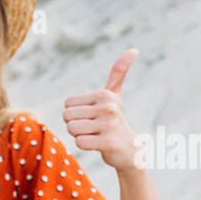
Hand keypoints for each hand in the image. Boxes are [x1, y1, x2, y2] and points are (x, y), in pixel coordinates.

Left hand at [62, 48, 142, 172]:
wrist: (130, 150)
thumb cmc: (115, 121)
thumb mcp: (115, 96)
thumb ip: (118, 73)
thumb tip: (133, 49)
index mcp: (105, 95)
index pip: (67, 104)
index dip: (76, 113)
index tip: (92, 117)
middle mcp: (108, 107)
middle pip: (67, 117)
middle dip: (76, 125)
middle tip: (93, 128)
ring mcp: (109, 125)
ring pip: (72, 130)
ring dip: (80, 135)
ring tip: (96, 135)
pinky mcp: (108, 143)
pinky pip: (79, 143)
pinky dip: (85, 146)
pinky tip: (98, 145)